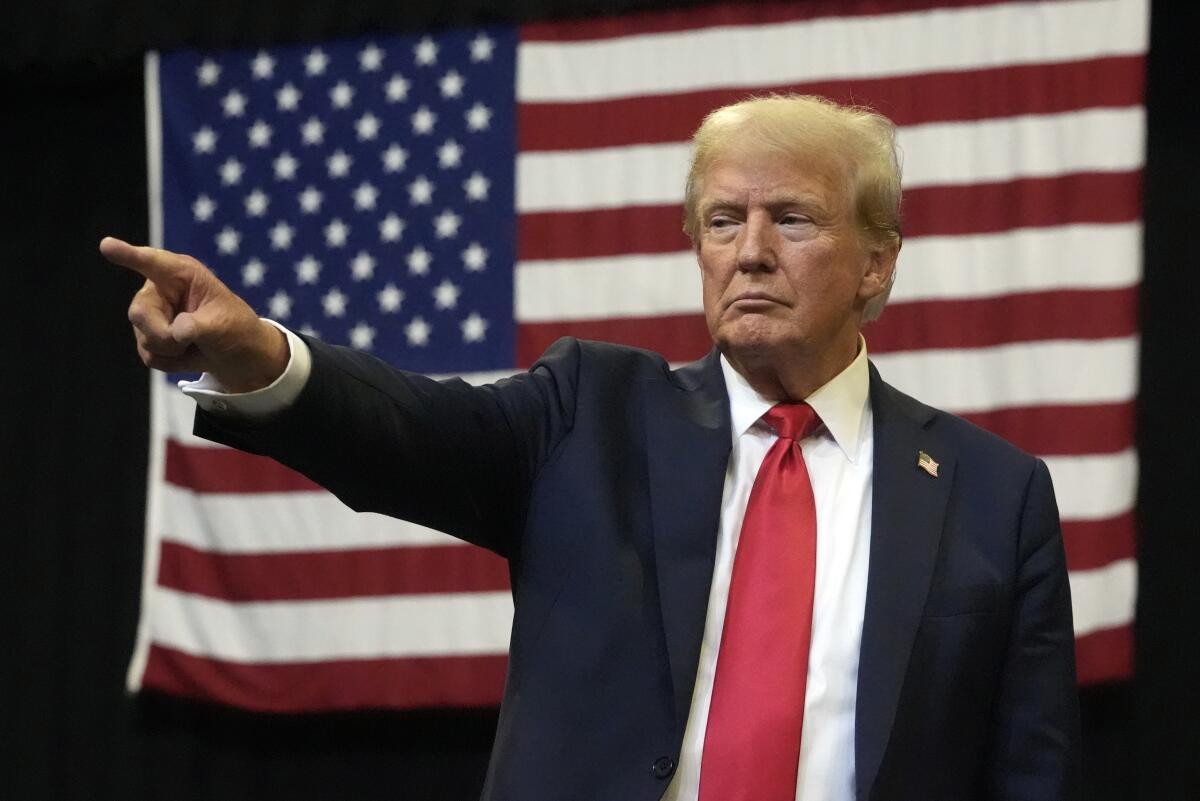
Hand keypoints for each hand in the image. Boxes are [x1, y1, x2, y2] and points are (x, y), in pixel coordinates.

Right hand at [101, 237, 288, 392]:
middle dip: (164, 335)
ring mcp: (151, 315)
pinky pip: (150, 356)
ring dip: (174, 351)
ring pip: (146, 340)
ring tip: (196, 344)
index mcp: (182, 275)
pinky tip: (187, 353)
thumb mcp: (224, 325)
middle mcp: (159, 290)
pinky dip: (172, 363)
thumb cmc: (234, 328)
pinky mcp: (148, 338)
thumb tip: (177, 332)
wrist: (238, 356)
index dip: (128, 255)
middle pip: (140, 313)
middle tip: (190, 340)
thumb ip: (199, 326)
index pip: (152, 263)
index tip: (107, 245)